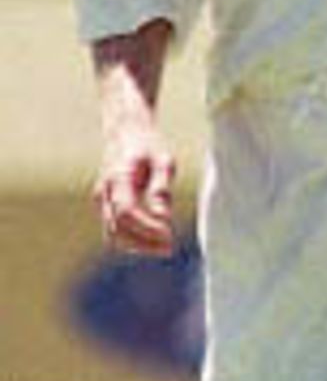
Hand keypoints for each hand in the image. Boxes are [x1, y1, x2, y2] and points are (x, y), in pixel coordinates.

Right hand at [93, 129, 176, 257]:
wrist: (126, 133)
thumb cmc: (148, 146)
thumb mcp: (163, 160)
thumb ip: (161, 189)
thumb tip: (163, 219)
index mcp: (118, 177)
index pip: (126, 212)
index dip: (146, 228)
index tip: (169, 234)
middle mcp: (105, 192)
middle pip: (117, 229)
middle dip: (143, 242)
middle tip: (169, 247)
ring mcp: (102, 201)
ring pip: (113, 234)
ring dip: (137, 245)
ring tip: (164, 247)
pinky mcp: (105, 206)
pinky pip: (114, 230)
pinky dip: (132, 239)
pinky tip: (154, 240)